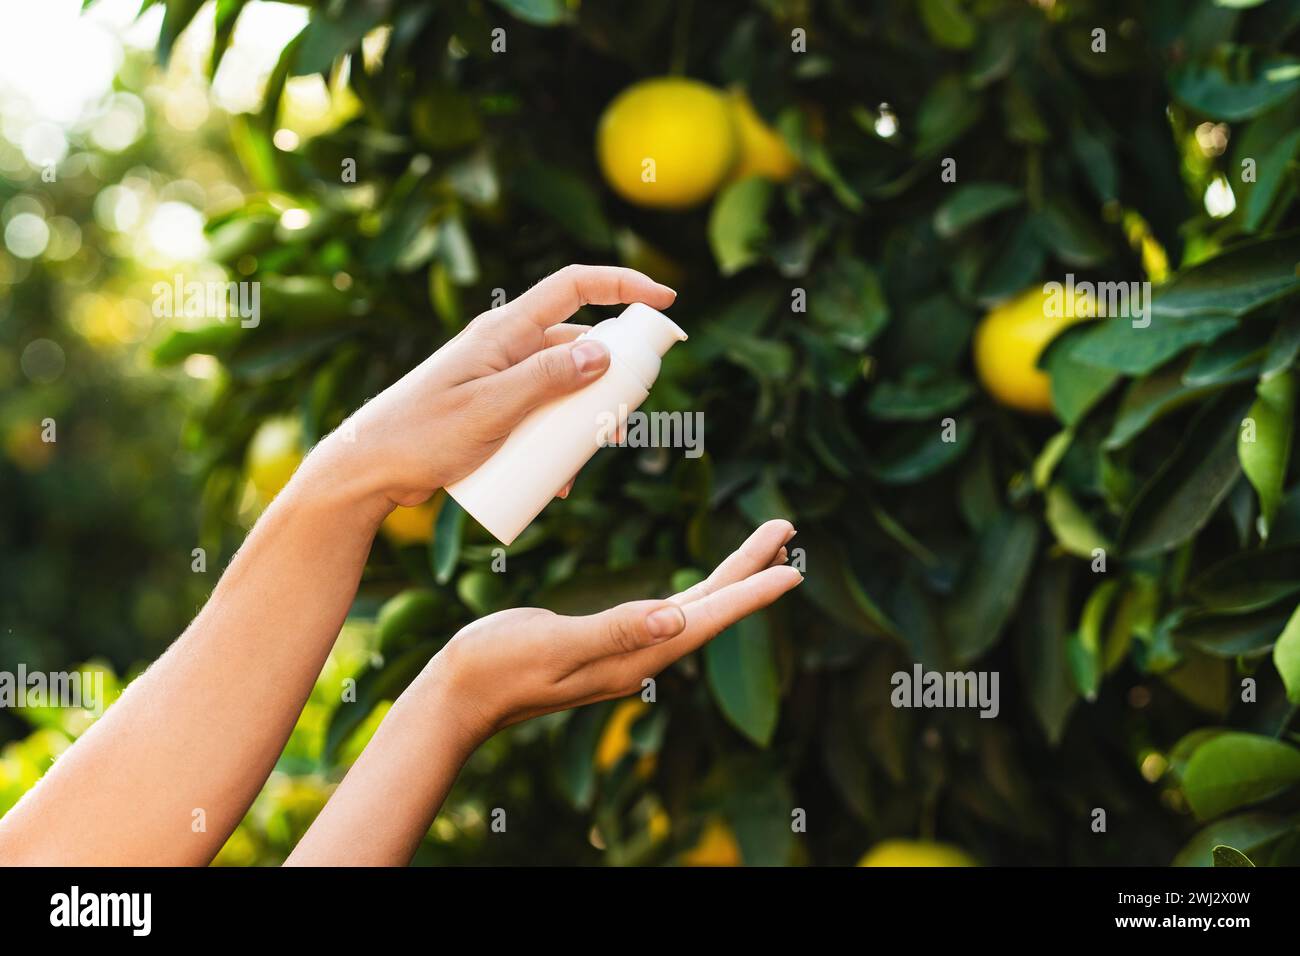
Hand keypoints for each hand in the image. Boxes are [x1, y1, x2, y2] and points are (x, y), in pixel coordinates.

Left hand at [325, 264, 675, 508]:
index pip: (574, 287)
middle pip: (578, 346)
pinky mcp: (492, 410)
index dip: (623, 284)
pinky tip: (557, 481)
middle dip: (610, 381)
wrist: (366, 470)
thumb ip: (546, 379)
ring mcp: (498, 379)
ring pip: (563, 388)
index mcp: (504, 331)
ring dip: (583, 421)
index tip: (666, 300)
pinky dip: (556, 444)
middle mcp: (505, 347)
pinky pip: (540, 418)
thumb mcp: (491, 409)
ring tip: (585, 460)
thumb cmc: (420, 435)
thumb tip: (603, 352)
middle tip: (622, 420)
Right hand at [428, 520, 800, 740]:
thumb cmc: (497, 667)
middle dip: (750, 571)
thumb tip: (676, 620)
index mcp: (633, 657)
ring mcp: (625, 651)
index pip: (706, 620)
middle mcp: (639, 657)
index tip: (792, 570)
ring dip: (729, 577)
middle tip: (786, 531)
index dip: (751, 593)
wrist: (460, 693)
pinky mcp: (607, 641)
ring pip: (692, 608)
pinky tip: (702, 586)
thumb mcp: (553, 644)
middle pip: (710, 608)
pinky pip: (666, 612)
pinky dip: (693, 591)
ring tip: (761, 547)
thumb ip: (614, 632)